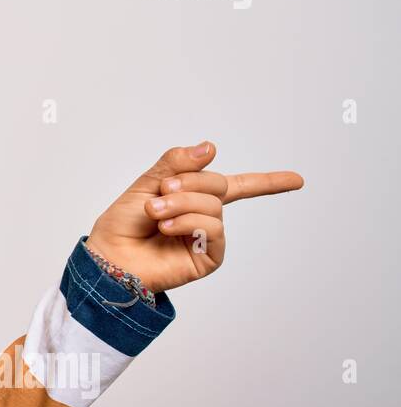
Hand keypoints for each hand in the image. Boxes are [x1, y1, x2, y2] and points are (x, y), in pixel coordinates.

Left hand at [85, 140, 303, 293]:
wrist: (108, 257)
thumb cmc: (122, 224)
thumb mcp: (147, 183)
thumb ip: (177, 164)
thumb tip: (210, 147)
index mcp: (192, 197)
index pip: (235, 185)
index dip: (268, 182)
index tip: (298, 180)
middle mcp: (203, 217)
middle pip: (218, 185)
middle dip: (188, 183)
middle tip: (160, 193)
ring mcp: (207, 238)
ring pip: (213, 206)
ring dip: (182, 203)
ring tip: (155, 212)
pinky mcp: (207, 258)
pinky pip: (213, 229)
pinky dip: (189, 221)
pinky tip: (168, 227)